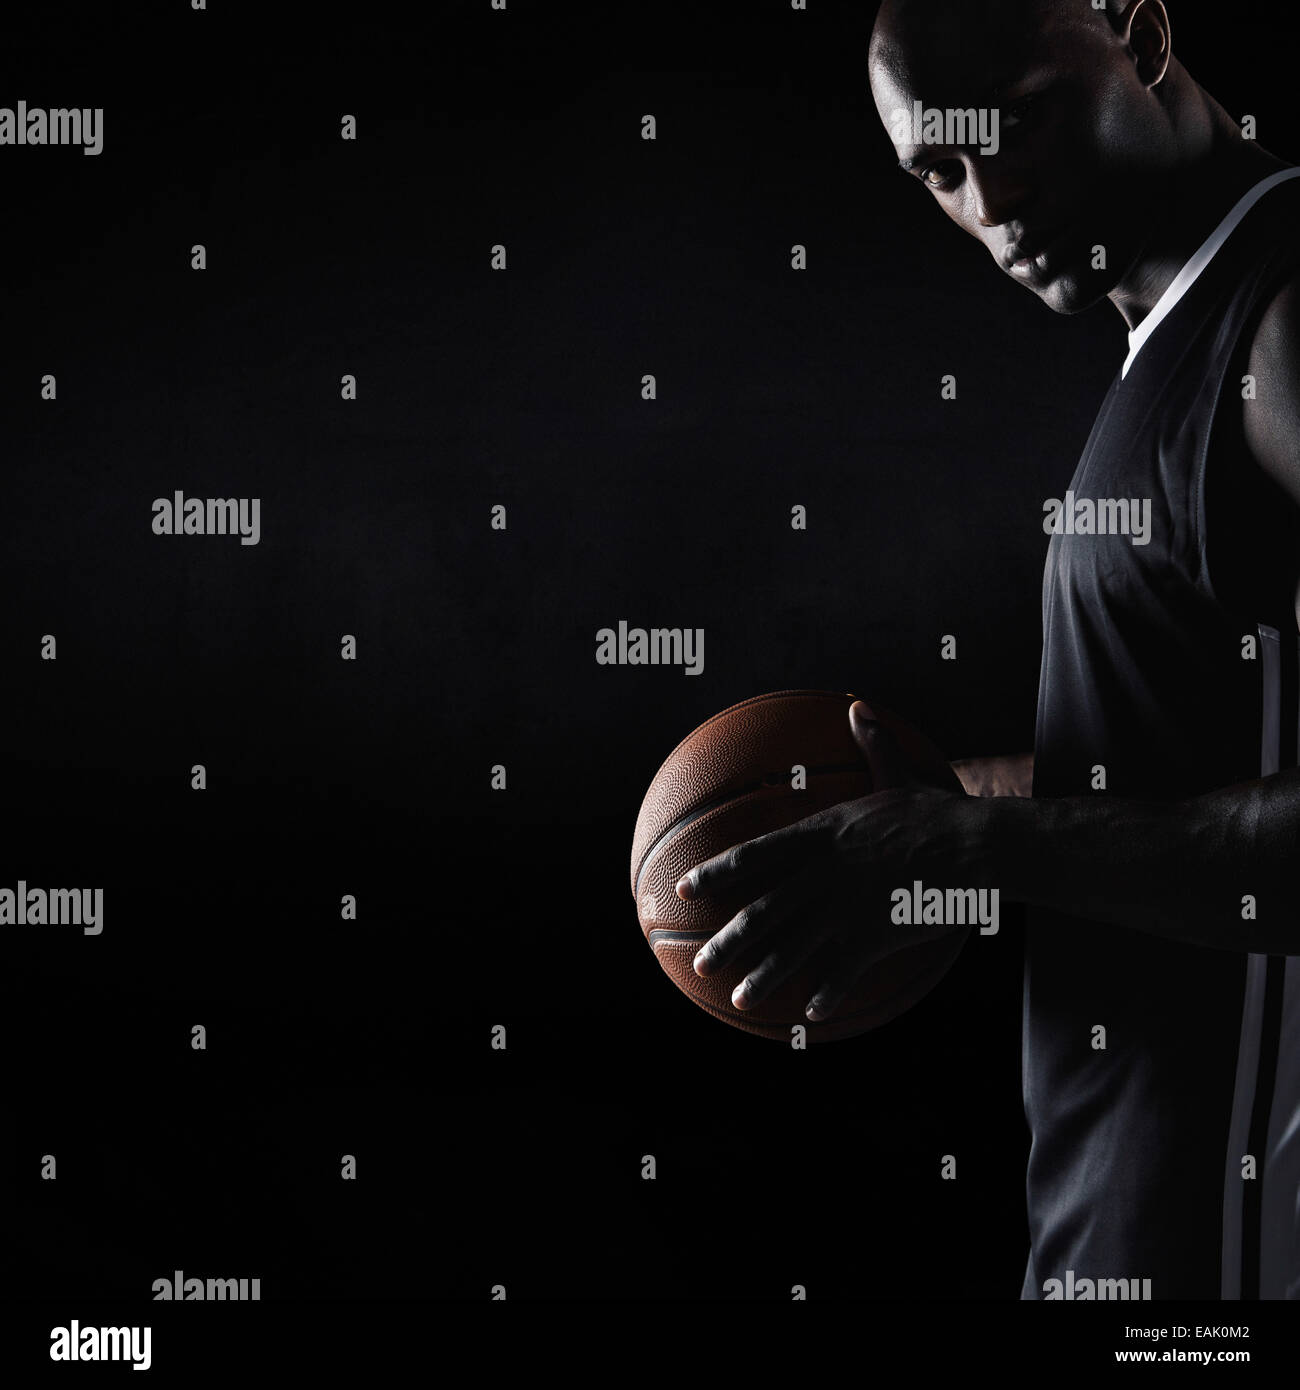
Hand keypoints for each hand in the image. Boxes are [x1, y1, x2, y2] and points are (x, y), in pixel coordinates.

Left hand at [675, 701, 977, 1021]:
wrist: (980, 849)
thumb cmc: (940, 813)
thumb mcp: (900, 775)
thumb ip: (873, 746)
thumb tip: (859, 705)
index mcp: (823, 835)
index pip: (755, 855)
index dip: (717, 874)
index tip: (686, 889)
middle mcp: (824, 873)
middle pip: (763, 911)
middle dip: (728, 940)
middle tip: (700, 962)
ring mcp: (847, 908)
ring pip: (792, 948)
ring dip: (762, 976)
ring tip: (738, 998)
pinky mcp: (876, 936)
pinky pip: (841, 973)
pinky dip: (823, 994)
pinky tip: (809, 1013)